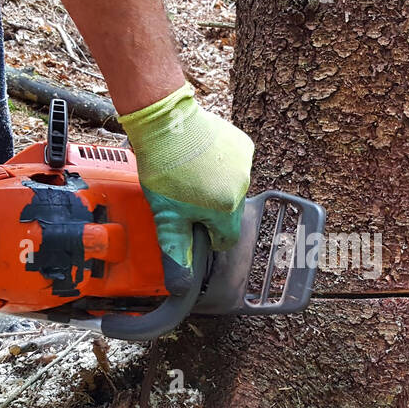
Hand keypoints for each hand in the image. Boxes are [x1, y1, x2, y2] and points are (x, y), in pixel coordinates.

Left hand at [119, 84, 251, 293]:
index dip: (206, 235)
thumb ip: (176, 250)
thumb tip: (181, 286)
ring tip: (188, 173)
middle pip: (227, 213)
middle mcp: (242, 188)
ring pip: (231, 188)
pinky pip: (234, 164)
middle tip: (182, 194)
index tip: (189, 222)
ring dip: (214, 186)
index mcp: (226, 210)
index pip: (225, 239)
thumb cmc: (163, 168)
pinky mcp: (242, 144)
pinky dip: (220, 164)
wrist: (165, 121)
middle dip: (208, 209)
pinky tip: (199, 156)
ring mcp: (245, 164)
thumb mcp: (165, 215)